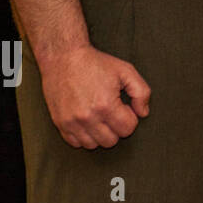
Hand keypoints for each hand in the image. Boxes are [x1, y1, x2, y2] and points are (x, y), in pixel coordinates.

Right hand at [37, 45, 151, 148]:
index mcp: (106, 105)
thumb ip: (142, 92)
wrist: (64, 57)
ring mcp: (71, 122)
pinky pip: (75, 143)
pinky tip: (87, 121)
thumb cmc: (96, 63)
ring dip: (100, 133)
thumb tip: (143, 113)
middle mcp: (87, 117)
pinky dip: (84, 136)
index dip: (130, 118)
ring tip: (100, 116)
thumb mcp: (126, 71)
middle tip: (113, 112)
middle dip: (116, 128)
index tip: (124, 106)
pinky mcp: (59, 123)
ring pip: (93, 145)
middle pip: (111, 141)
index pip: (127, 129)